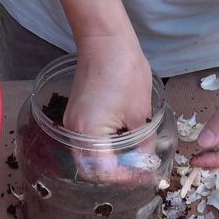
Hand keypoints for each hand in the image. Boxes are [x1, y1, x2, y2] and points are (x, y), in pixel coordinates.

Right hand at [64, 36, 154, 182]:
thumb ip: (143, 143)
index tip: (145, 174)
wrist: (106, 41)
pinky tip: (122, 143)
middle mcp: (74, 132)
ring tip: (134, 158)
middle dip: (117, 173)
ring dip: (110, 162)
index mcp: (89, 133)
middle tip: (139, 170)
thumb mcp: (140, 112)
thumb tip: (146, 162)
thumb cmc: (124, 70)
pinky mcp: (76, 115)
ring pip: (89, 157)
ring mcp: (72, 123)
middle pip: (93, 169)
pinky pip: (88, 142)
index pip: (105, 171)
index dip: (126, 177)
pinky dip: (104, 149)